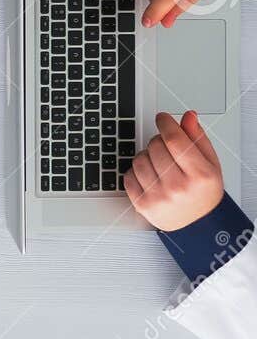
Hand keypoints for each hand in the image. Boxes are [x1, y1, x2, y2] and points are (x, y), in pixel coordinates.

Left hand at [124, 111, 225, 230]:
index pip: (175, 139)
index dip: (166, 123)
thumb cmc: (204, 192)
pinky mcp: (142, 204)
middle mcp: (178, 187)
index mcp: (199, 175)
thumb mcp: (209, 163)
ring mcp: (158, 197)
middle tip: (167, 147)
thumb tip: (188, 116)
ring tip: (160, 163)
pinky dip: (136, 171)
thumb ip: (197, 138)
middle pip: (155, 146)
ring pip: (139, 159)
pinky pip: (128, 175)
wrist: (198, 222)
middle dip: (159, 141)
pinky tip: (151, 176)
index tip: (162, 118)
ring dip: (147, 155)